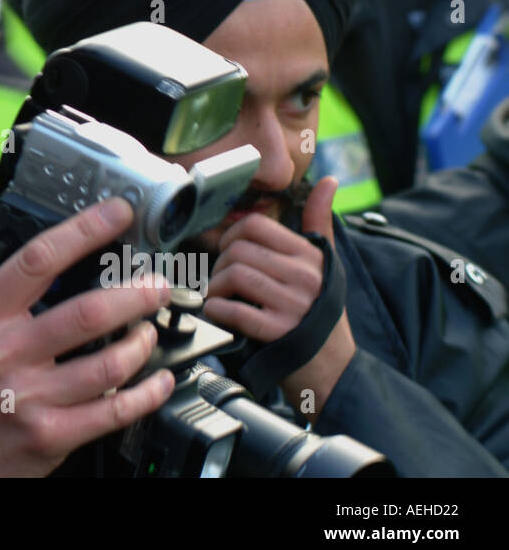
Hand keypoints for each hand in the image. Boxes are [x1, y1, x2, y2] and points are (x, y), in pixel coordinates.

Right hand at [0, 199, 175, 476]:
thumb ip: (4, 303)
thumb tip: (59, 269)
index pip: (38, 260)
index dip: (84, 231)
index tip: (116, 214)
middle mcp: (5, 354)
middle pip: (87, 312)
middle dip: (136, 294)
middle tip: (157, 285)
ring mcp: (29, 398)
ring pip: (109, 364)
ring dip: (142, 343)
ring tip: (149, 332)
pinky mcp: (50, 437)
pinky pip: (114, 411)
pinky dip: (147, 393)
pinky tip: (158, 382)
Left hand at [201, 177, 355, 419]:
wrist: (334, 367)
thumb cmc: (321, 312)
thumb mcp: (326, 265)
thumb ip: (319, 222)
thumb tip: (328, 181)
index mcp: (310, 255)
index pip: (254, 225)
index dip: (230, 235)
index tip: (228, 251)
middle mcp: (304, 276)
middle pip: (238, 250)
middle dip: (219, 264)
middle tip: (222, 279)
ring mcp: (292, 305)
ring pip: (234, 276)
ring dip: (216, 288)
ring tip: (221, 296)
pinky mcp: (279, 332)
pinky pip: (234, 310)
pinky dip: (218, 310)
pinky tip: (220, 313)